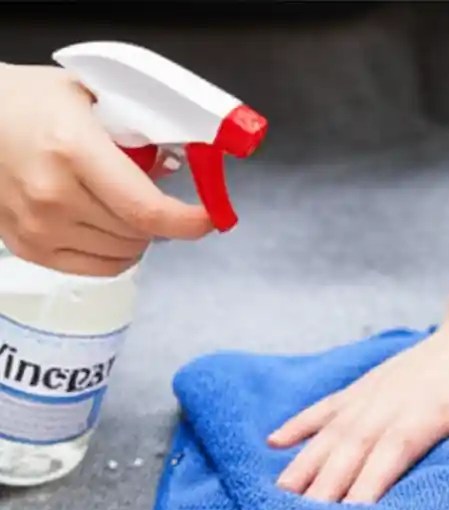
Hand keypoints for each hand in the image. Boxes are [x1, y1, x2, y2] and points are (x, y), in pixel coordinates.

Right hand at [0, 63, 212, 275]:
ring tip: (124, 202)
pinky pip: (97, 268)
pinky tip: (111, 225)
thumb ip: (140, 125)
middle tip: (154, 192)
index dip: (188, 222)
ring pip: (123, 254)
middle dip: (164, 219)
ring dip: (140, 235)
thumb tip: (183, 162)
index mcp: (74, 151)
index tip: (211, 218)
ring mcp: (37, 226)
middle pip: (139, 234)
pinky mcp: (28, 247)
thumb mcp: (91, 95)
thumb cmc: (32, 102)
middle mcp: (53, 194)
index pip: (147, 209)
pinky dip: (117, 252)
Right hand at [268, 313, 448, 503]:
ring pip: (332, 431)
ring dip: (305, 461)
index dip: (368, 483)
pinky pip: (326, 406)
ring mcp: (373, 394)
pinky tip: (274, 442)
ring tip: (281, 491)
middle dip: (327, 484)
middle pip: (353, 448)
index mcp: (426, 414)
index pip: (391, 453)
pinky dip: (299, 423)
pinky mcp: (364, 386)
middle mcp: (391, 404)